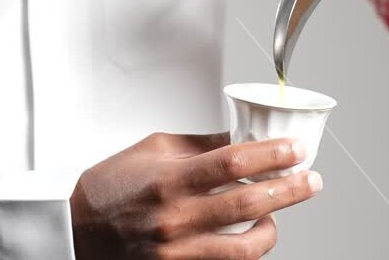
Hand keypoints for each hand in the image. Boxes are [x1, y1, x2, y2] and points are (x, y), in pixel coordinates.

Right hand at [70, 132, 321, 259]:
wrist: (77, 231)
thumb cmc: (110, 188)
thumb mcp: (151, 150)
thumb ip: (197, 146)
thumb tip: (237, 139)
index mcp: (169, 180)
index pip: (232, 163)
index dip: (271, 155)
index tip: (294, 150)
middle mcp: (175, 217)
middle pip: (248, 203)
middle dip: (288, 190)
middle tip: (310, 180)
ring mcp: (177, 250)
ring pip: (244, 247)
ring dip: (271, 229)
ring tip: (277, 216)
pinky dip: (244, 253)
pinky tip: (251, 239)